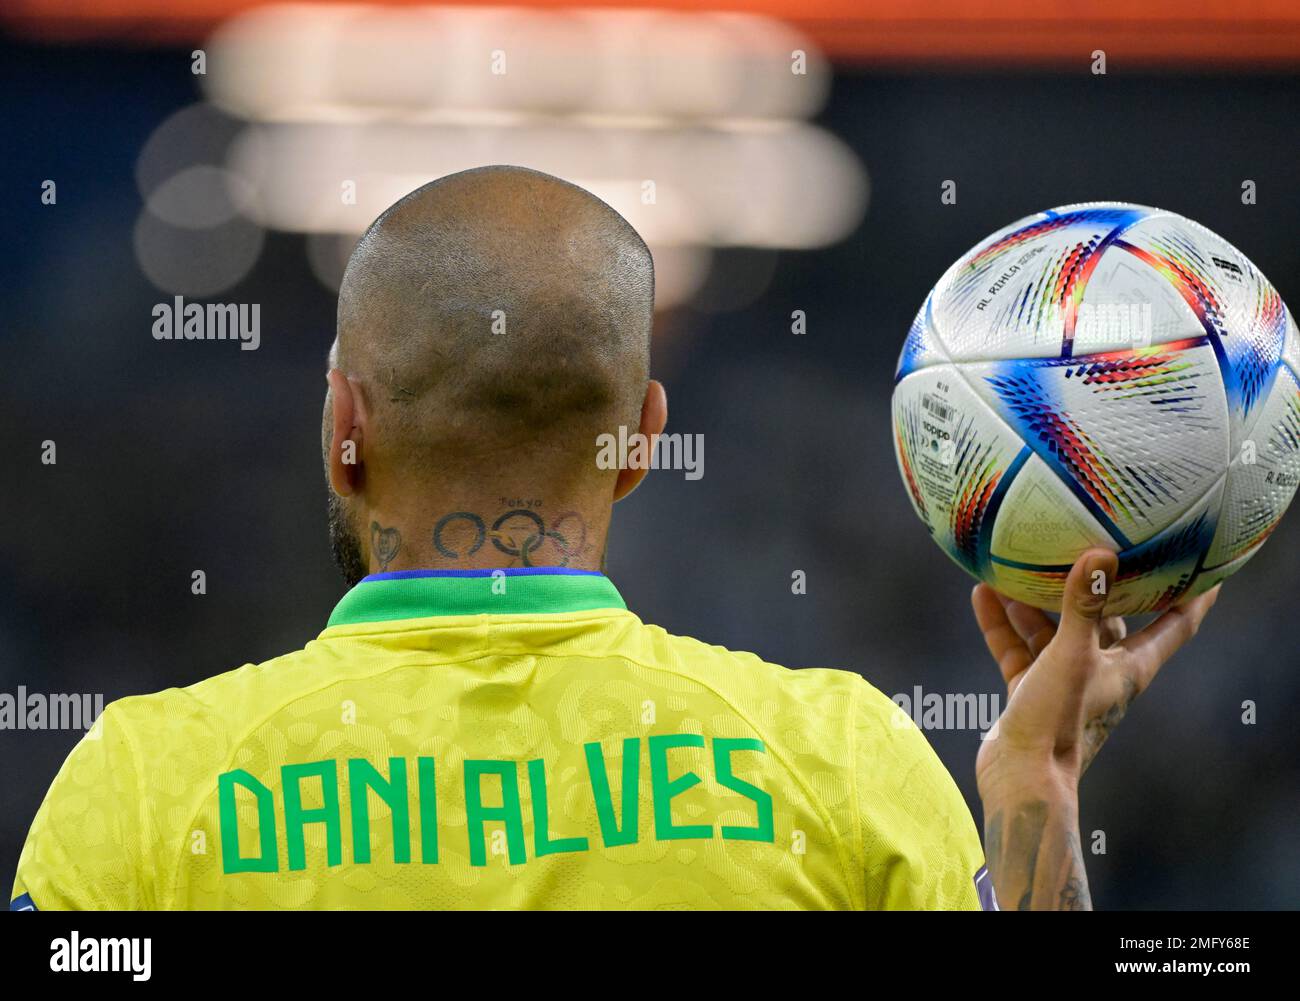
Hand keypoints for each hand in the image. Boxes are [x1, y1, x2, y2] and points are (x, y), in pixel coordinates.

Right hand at [971, 548, 1219, 795]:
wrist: (1020, 778)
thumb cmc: (1058, 722)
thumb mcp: (1071, 656)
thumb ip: (1081, 606)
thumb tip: (1098, 554)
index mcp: (1130, 666)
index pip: (1176, 624)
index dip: (1193, 594)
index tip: (1202, 561)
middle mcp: (1102, 670)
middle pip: (1106, 618)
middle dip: (1097, 583)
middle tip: (1093, 541)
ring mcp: (1064, 681)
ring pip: (1053, 629)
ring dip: (1033, 601)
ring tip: (1014, 564)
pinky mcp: (1030, 691)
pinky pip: (1017, 647)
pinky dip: (1002, 623)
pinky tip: (982, 594)